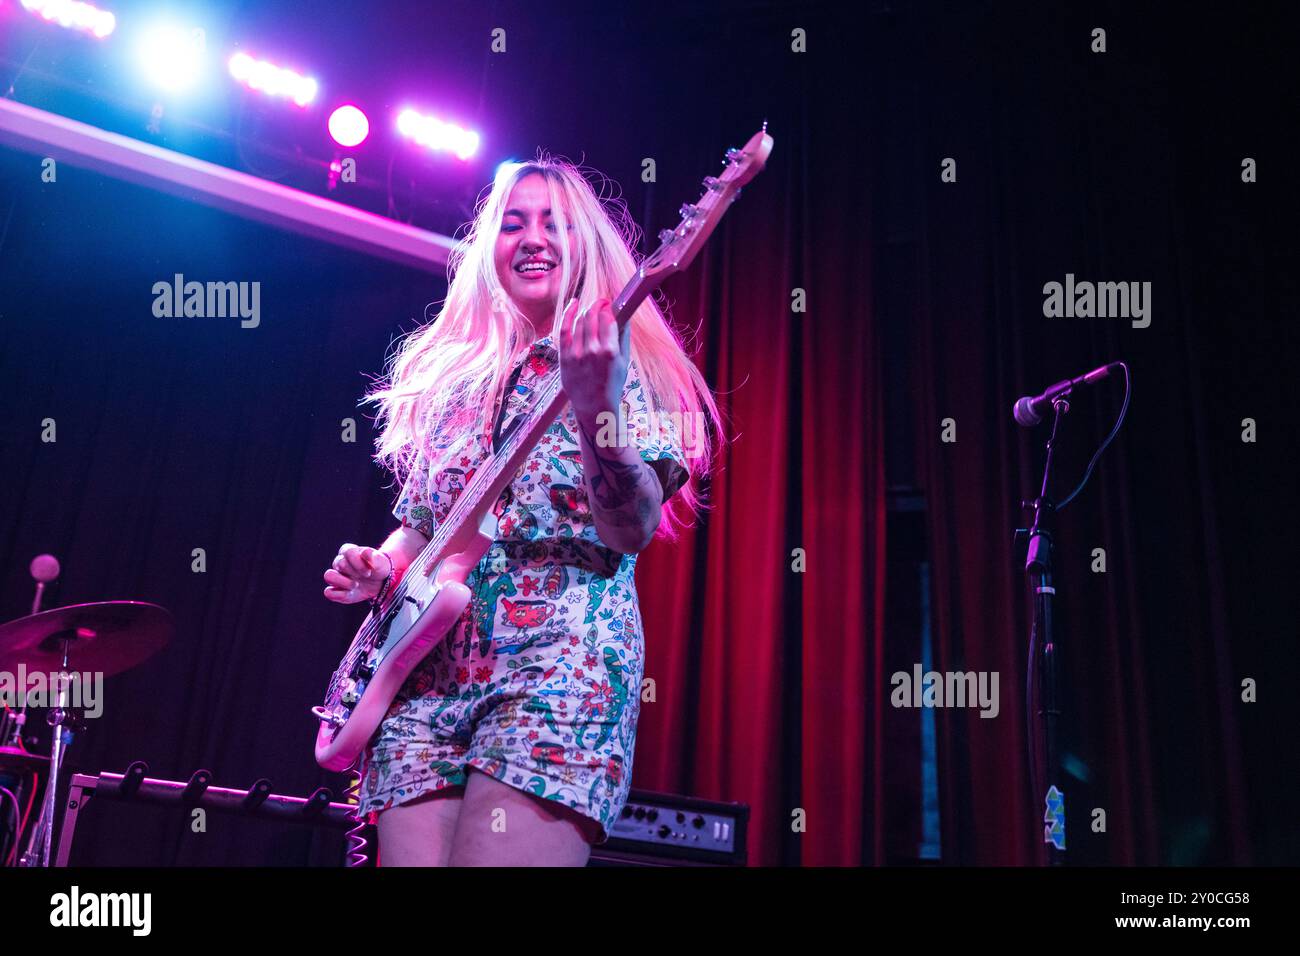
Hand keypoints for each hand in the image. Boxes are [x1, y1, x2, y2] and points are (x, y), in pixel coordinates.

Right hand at [323, 544, 392, 604]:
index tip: (369, 571)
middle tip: (366, 577)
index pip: (348, 552)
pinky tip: (351, 593)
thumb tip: (365, 552)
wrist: (380, 582)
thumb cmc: (378, 568)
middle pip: (340, 563)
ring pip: (328, 576)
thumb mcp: (381, 562)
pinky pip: (329, 593)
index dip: (358, 562)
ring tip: (355, 585)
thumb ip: (374, 556)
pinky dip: (339, 595)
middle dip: (355, 572)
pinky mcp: (336, 590)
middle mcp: (339, 562)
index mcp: (349, 551)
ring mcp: (337, 576)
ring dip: (343, 582)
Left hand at [559, 297, 629, 427]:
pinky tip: (574, 304)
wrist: (594, 406)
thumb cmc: (611, 384)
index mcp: (610, 352)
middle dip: (598, 305)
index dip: (609, 308)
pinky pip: (564, 329)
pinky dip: (568, 314)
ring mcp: (576, 354)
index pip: (607, 319)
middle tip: (602, 304)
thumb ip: (623, 337)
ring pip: (579, 320)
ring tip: (591, 310)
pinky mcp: (564, 357)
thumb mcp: (623, 362)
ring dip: (586, 310)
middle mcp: (592, 351)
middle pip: (592, 316)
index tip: (611, 306)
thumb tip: (624, 316)